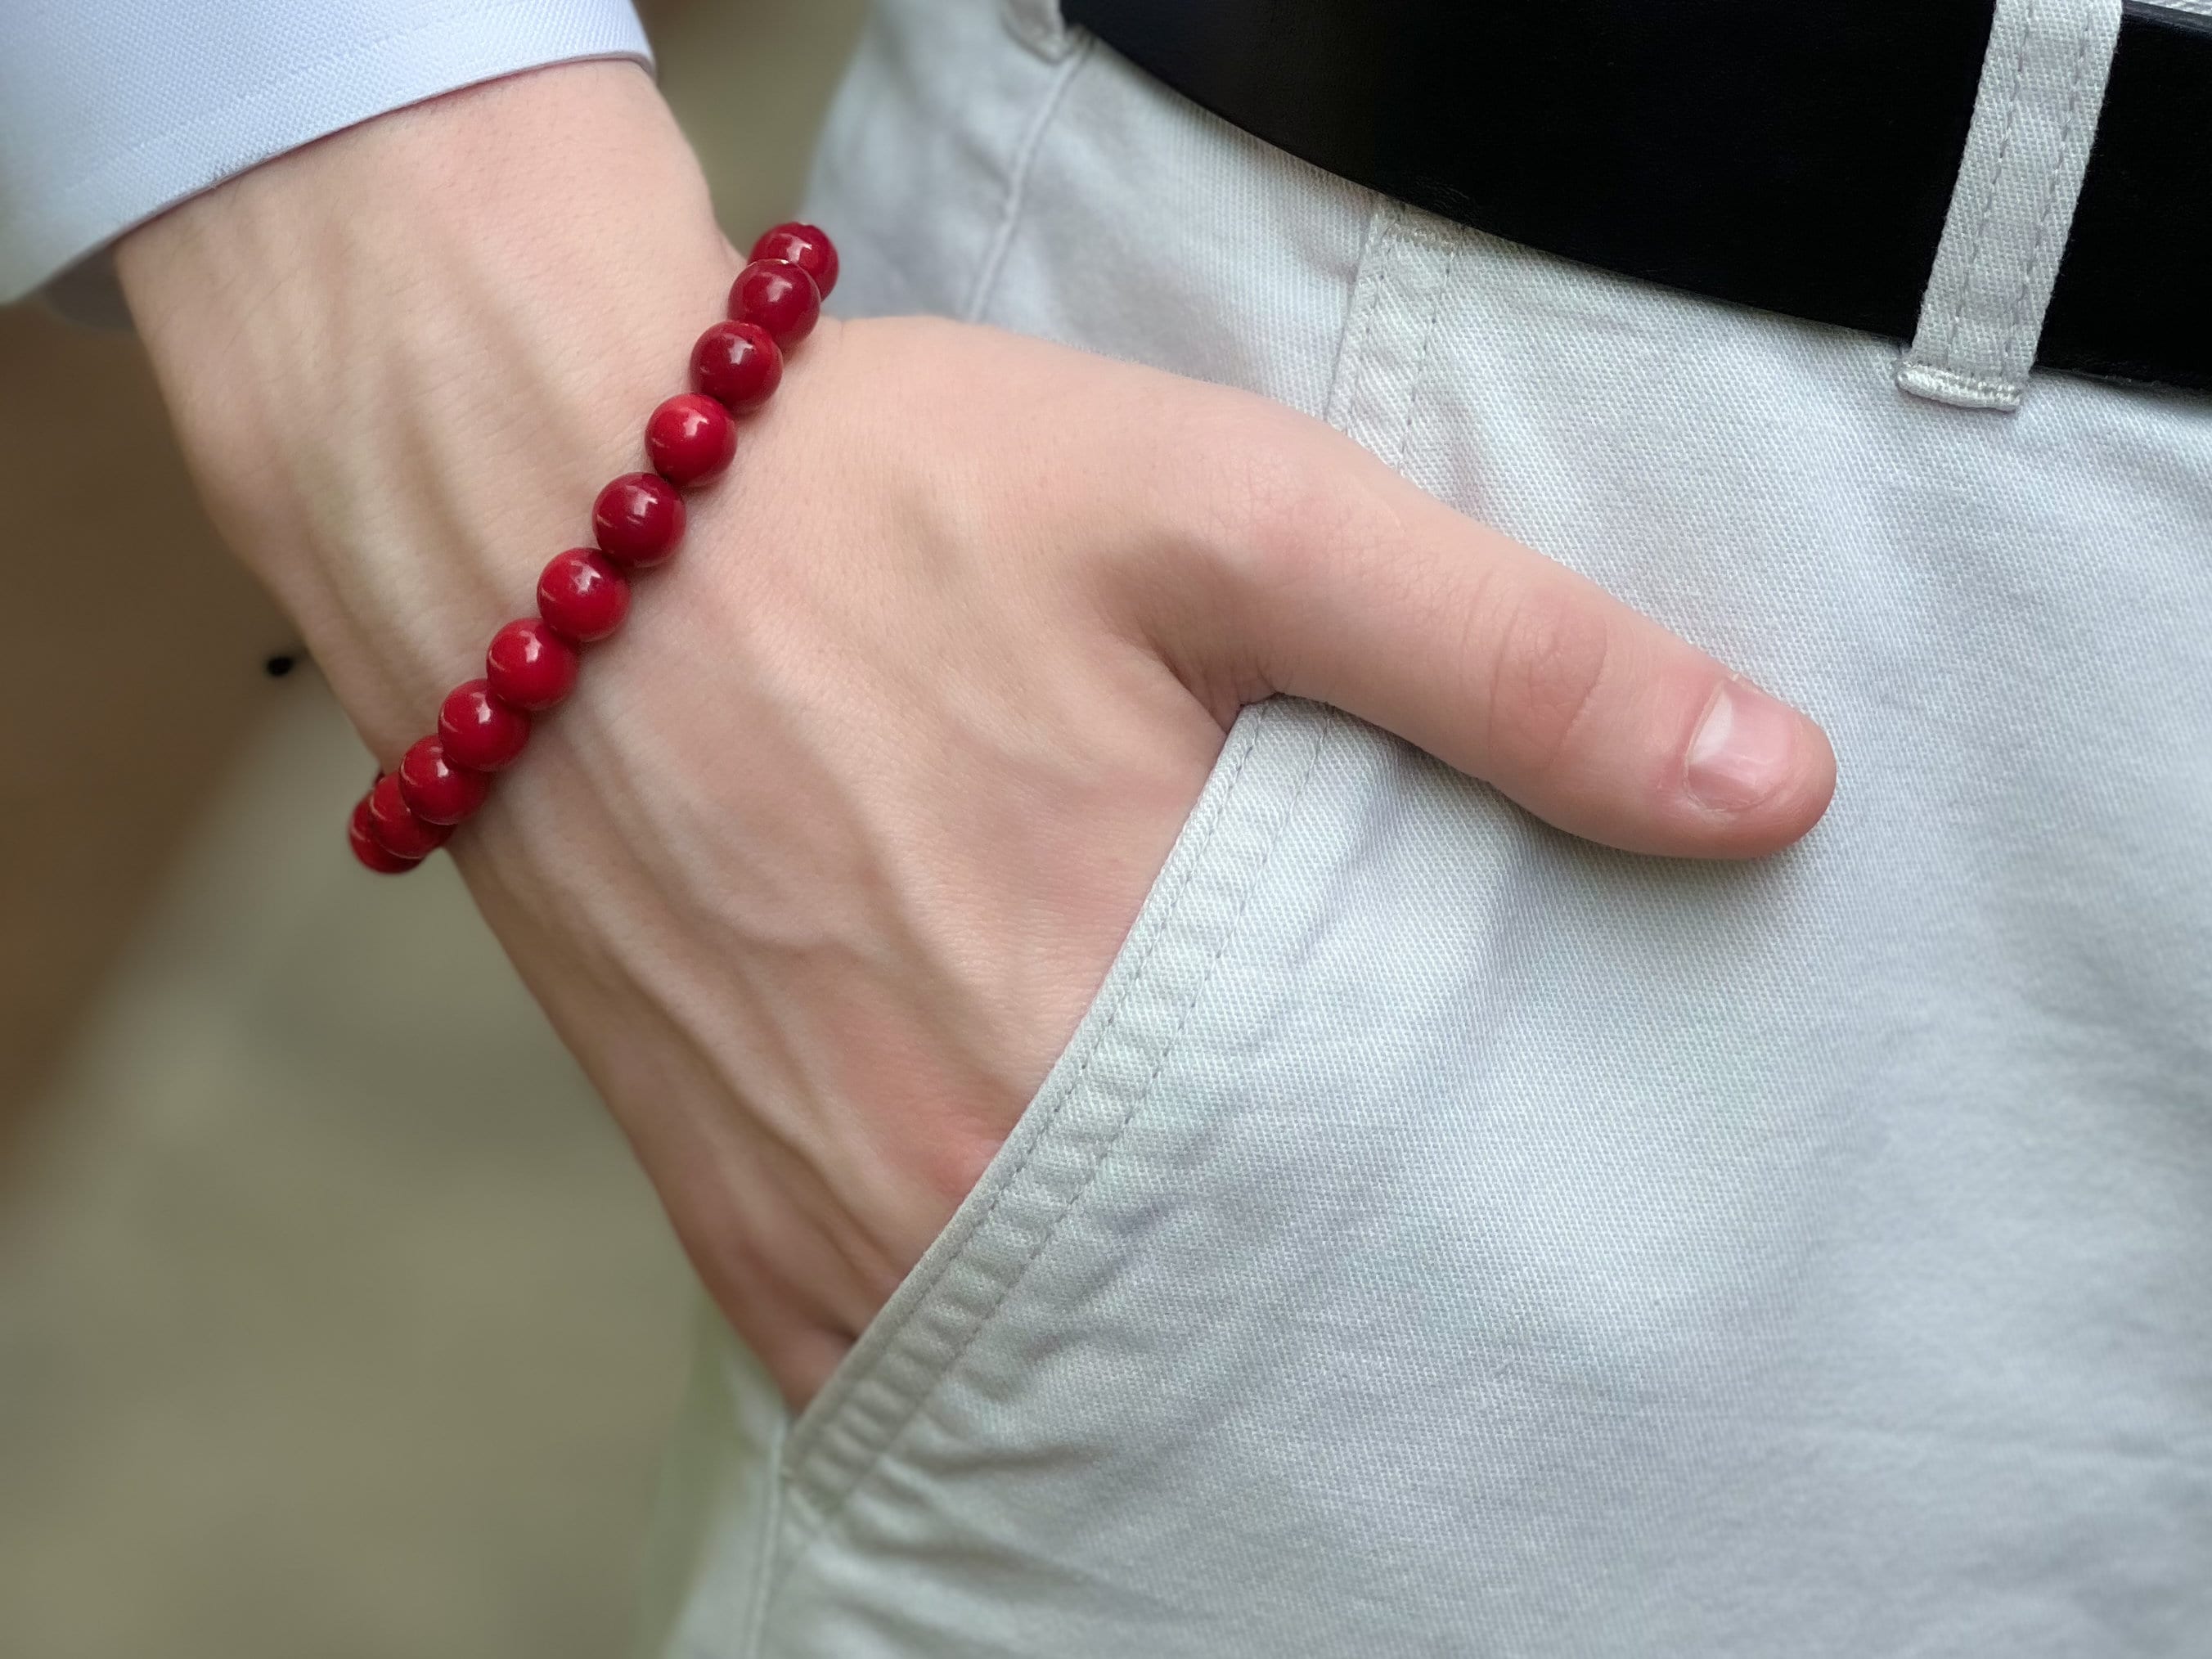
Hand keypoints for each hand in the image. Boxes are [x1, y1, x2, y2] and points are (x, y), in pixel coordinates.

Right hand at [120, 63, 1833, 1405]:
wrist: (542, 510)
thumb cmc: (883, 503)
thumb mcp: (1229, 513)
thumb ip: (1505, 660)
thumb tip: (1768, 790)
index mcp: (1102, 1021)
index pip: (1367, 1235)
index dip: (1477, 1245)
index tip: (1540, 1225)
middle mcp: (946, 1167)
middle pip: (1217, 1328)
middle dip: (1334, 1311)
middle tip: (1428, 1263)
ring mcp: (811, 1208)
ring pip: (1058, 1370)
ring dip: (1175, 1348)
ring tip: (1272, 1290)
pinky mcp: (712, 1203)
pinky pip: (881, 1366)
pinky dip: (1003, 1356)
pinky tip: (1081, 1305)